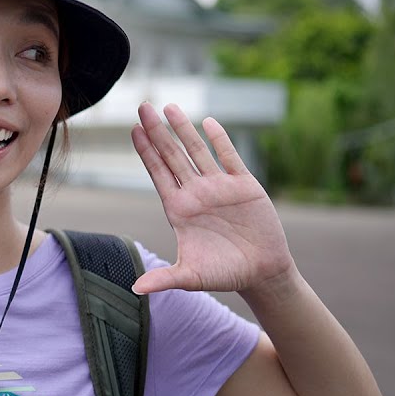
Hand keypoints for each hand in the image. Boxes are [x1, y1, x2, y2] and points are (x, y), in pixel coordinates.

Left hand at [129, 103, 295, 299]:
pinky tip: (208, 122)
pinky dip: (220, 140)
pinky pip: (230, 157)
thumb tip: (136, 289)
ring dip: (184, 129)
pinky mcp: (244, 186)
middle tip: (143, 106)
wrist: (261, 272)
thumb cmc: (224, 274)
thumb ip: (164, 279)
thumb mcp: (192, 277)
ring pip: (198, 151)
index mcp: (179, 209)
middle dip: (157, 131)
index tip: (133, 130)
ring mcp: (219, 187)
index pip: (158, 173)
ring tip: (169, 106)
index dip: (146, 151)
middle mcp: (196, 193)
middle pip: (172, 155)